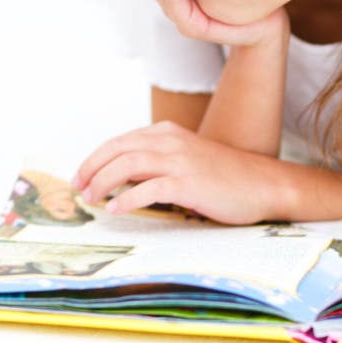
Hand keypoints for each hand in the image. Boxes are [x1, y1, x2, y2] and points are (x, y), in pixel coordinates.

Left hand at [72, 120, 283, 224]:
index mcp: (168, 133)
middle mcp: (172, 141)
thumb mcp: (186, 159)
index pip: (120, 141)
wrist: (262, 184)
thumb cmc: (223, 176)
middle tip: (79, 189)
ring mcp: (181, 161)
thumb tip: (121, 178)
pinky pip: (150, 188)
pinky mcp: (190, 183)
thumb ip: (157, 162)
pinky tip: (117, 209)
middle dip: (92, 168)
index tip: (81, 177)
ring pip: (129, 164)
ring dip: (104, 181)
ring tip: (93, 199)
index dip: (95, 158)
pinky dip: (128, 198)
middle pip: (118, 148)